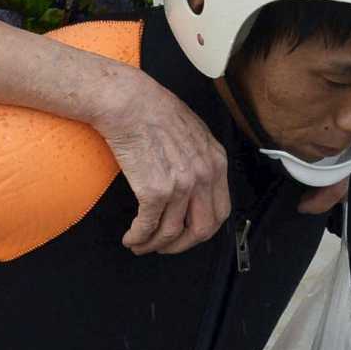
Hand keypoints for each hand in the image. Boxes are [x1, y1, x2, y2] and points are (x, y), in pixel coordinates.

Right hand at [95, 67, 231, 253]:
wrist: (129, 102)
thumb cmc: (154, 110)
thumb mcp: (194, 132)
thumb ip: (201, 159)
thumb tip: (196, 185)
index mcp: (216, 162)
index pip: (221, 211)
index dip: (203, 230)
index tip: (188, 234)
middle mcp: (203, 176)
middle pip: (202, 230)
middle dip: (182, 245)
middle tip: (165, 247)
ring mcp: (180, 186)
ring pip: (171, 233)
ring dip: (154, 245)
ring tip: (141, 244)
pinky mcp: (154, 191)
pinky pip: (148, 227)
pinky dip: (138, 238)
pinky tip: (131, 238)